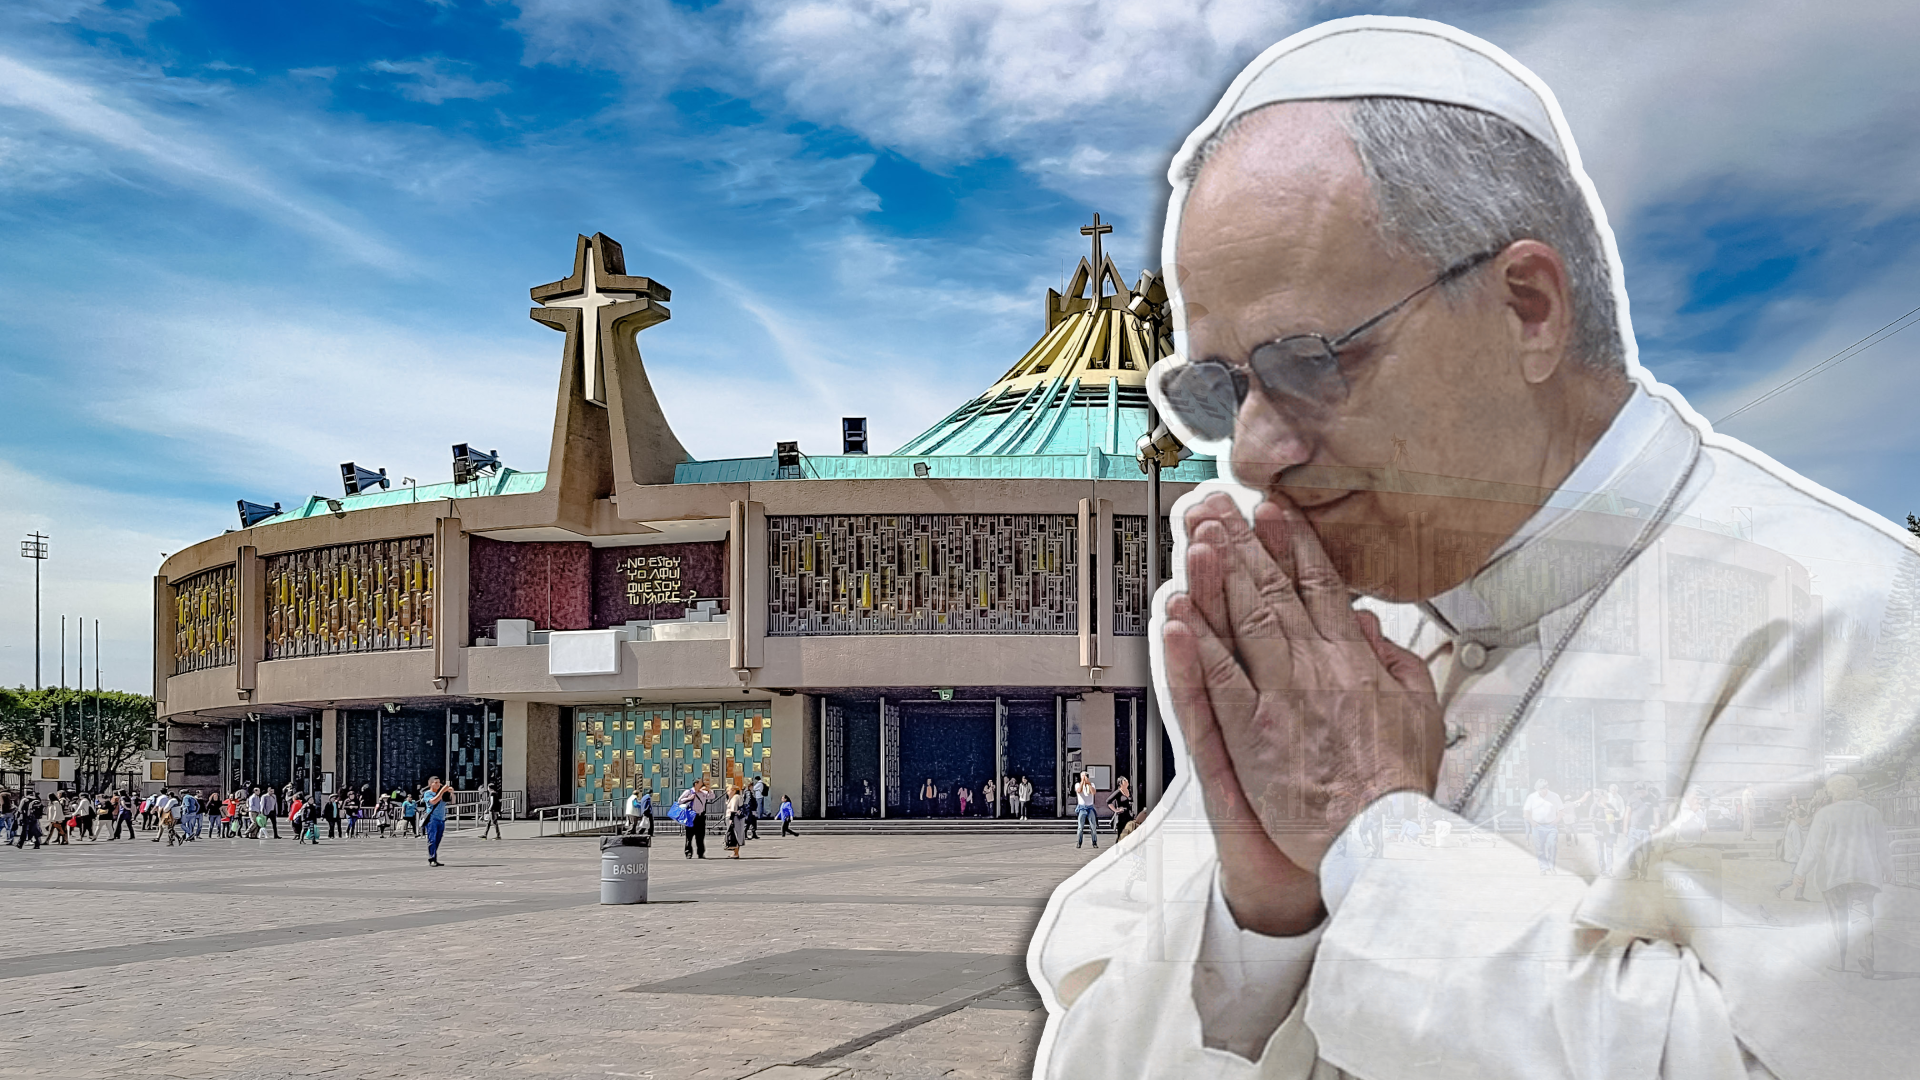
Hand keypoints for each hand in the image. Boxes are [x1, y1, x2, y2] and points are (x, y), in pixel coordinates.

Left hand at [1164, 493, 1443, 935]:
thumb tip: (1372, 627)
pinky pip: (1215, 678)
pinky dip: (1195, 643)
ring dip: (1217, 576)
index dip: (1293, 545)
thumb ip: (1397, 664)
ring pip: (1241, 622)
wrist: (1379, 837)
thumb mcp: (1421, 712)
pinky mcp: (1250, 731)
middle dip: (1245, 544)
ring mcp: (1278, 697)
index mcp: (1355, 660)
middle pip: (1273, 591)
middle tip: (1221, 506)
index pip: (1320, 588)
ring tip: (1199, 537)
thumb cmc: (1397, 786)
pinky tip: (1178, 612)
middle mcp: (1314, 668)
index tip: (1273, 513)